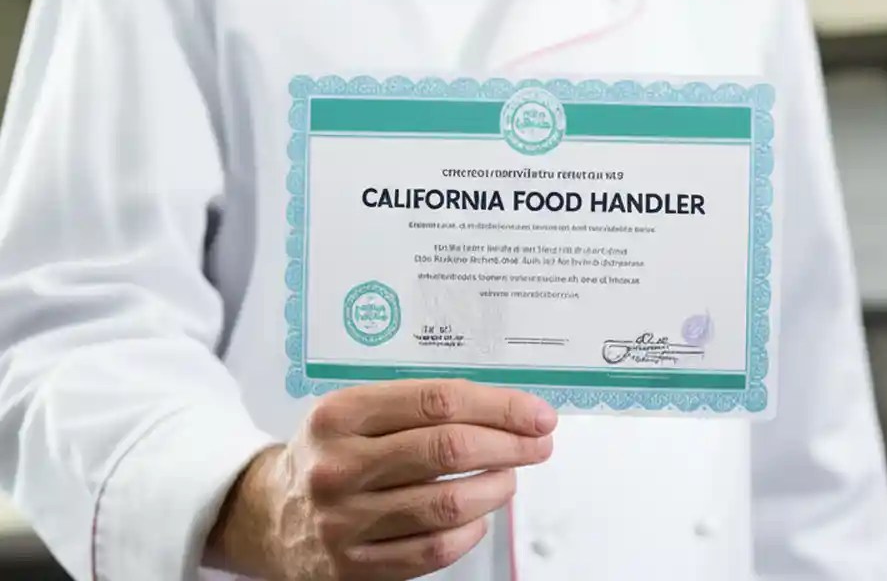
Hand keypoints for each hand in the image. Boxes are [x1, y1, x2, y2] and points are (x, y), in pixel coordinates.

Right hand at [206, 379, 556, 579]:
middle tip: (539, 445)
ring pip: (446, 504)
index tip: (537, 414)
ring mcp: (343, 521)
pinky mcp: (352, 567)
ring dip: (495, 489)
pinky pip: (432, 550)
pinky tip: (479, 517)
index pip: (437, 401)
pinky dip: (470, 532)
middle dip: (509, 445)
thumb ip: (418, 405)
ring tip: (509, 478)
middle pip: (447, 449)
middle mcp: (337, 466)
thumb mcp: (355, 413)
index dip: (499, 407)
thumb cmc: (334, 453)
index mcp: (339, 415)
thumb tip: (507, 409)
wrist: (269, 514)